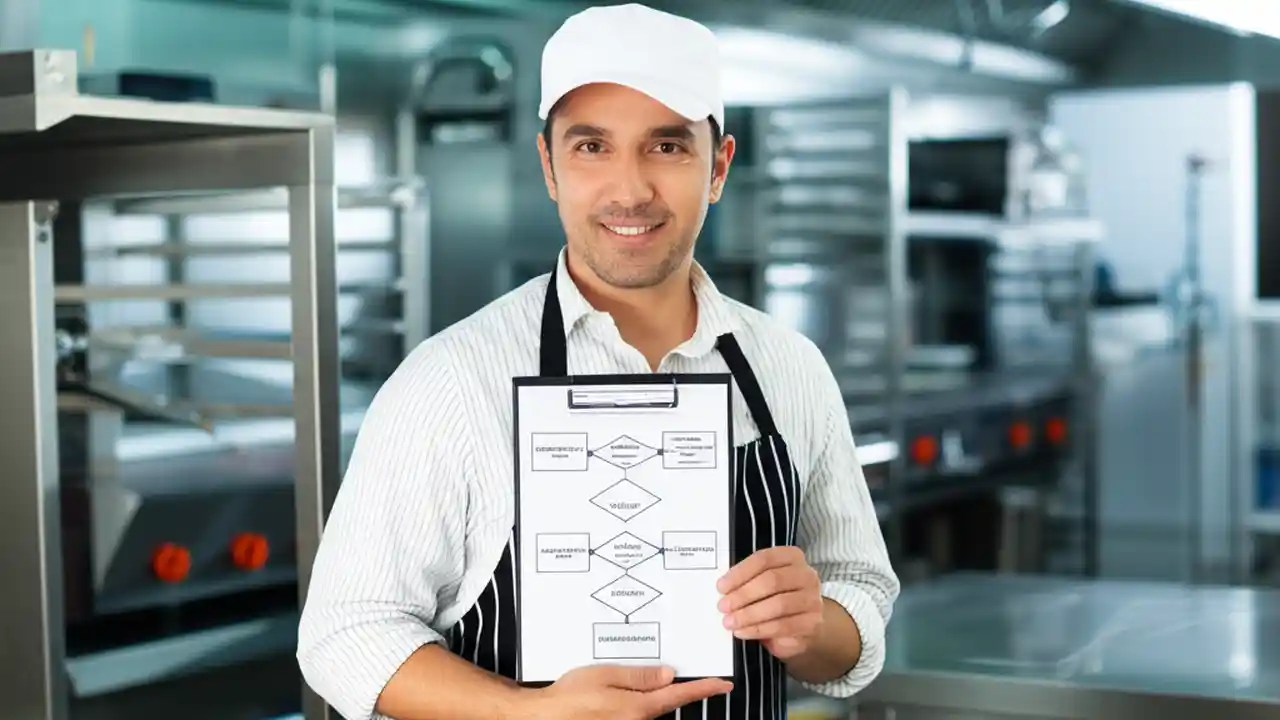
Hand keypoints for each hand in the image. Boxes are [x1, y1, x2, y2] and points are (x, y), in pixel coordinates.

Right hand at [521, 664, 731, 719]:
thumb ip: (639, 676)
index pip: (679, 695)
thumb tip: (668, 674)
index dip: (704, 689)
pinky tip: (613, 699)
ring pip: (649, 712)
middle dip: (670, 691)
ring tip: (623, 689)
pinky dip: (636, 706)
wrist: (542, 719)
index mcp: (638, 708)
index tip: (725, 685)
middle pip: (665, 705)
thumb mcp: (605, 675)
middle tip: (665, 680)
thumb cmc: (569, 698)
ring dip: (648, 699)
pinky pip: (636, 717)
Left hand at [717, 546, 823, 659]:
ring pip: (778, 605)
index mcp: (792, 557)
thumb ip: (747, 581)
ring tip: (730, 621)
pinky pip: (782, 626)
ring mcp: (812, 600)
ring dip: (749, 614)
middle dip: (743, 594)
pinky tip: (743, 631)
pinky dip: (758, 629)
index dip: (740, 573)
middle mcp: (806, 575)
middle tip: (724, 606)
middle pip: (772, 581)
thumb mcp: (763, 584)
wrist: (804, 626)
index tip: (722, 586)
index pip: (764, 559)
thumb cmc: (778, 599)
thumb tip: (723, 589)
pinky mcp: (811, 624)